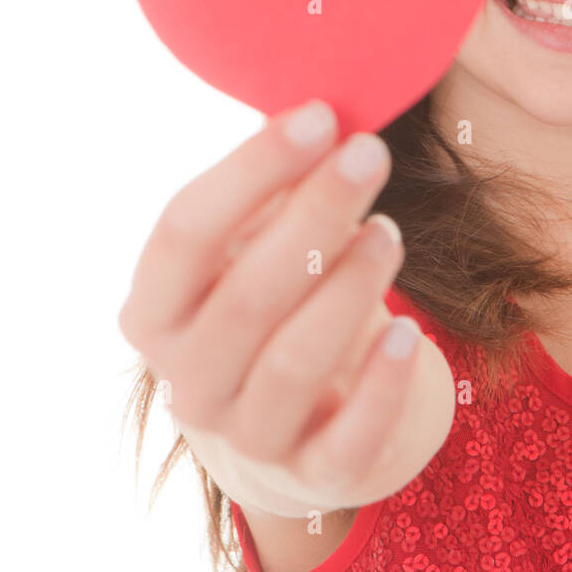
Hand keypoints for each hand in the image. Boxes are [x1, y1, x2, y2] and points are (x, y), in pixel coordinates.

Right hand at [119, 101, 454, 517]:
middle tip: (372, 154)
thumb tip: (321, 100)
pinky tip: (414, 333)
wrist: (306, 415)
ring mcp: (247, 434)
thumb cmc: (281, 299)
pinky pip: (348, 437)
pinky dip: (384, 385)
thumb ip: (278, 181)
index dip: (251, 169)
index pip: (184, 231)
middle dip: (313, 215)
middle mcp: (187, 378)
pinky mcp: (315, 471)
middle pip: (245, 295)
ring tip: (392, 230)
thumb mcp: (264, 240)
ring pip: (292, 362)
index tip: (320, 114)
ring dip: (347, 289)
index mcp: (157, 309)